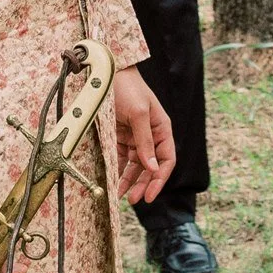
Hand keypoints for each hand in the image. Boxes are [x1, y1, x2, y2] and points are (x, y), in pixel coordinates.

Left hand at [111, 66, 175, 204]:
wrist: (106, 73)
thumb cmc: (127, 88)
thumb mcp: (138, 113)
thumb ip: (145, 141)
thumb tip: (153, 167)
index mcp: (162, 128)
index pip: (166, 159)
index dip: (160, 179)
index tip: (150, 195)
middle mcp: (151, 135)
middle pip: (151, 166)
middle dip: (144, 184)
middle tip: (133, 199)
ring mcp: (135, 137)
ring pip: (136, 165)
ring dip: (130, 181)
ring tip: (121, 196)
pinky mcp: (119, 137)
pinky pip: (121, 158)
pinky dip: (118, 171)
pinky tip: (114, 182)